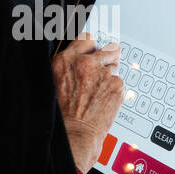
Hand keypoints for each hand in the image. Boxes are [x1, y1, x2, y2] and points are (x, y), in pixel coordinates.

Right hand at [52, 33, 124, 173]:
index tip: (94, 50)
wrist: (74, 134)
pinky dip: (115, 91)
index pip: (87, 39)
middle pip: (107, 49)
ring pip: (115, 68)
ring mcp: (103, 74)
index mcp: (65, 60)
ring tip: (98, 94)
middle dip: (108, 59)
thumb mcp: (54, 82)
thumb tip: (83, 55)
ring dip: (110, 77)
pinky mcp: (116, 86)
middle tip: (102, 73)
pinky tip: (104, 101)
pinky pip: (120, 83)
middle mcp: (85, 63)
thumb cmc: (62, 114)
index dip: (92, 47)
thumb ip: (69, 65)